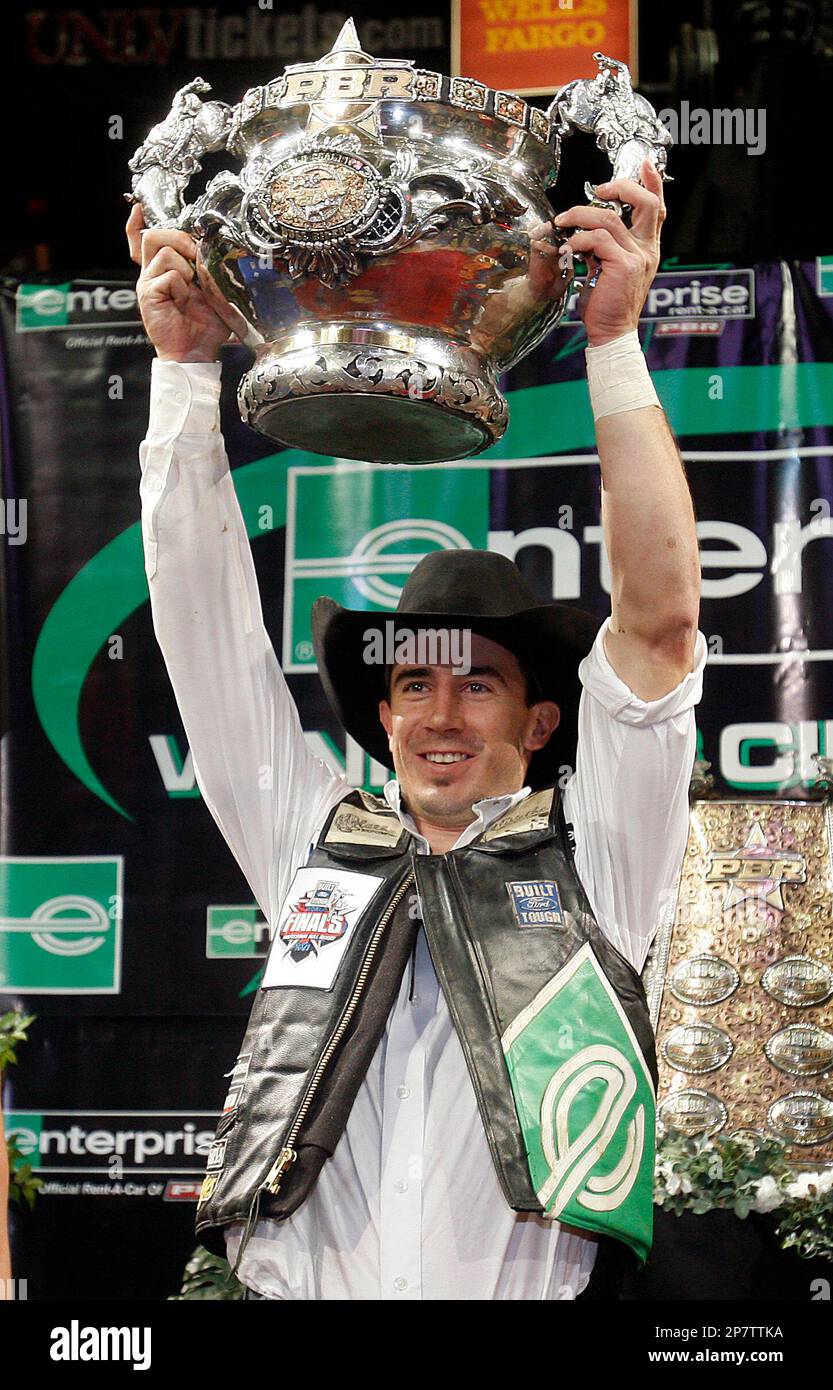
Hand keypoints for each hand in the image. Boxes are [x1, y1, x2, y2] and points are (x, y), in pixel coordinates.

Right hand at [125, 202, 233, 362]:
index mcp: (164, 271)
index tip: (138, 208)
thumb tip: (208, 249)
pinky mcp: (147, 295)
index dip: (137, 223)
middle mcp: (151, 274)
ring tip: (192, 286)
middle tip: (195, 256)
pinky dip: (182, 285)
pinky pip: (167, 274)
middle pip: (152, 235)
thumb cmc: (205, 326)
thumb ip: (208, 269)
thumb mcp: (213, 291)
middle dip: (179, 237)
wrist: (196, 353)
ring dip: (184, 264)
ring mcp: (148, 283)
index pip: (142, 241)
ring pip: (162, 250)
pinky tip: (185, 300)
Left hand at [553, 159, 665, 346]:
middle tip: (599, 190)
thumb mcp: (606, 268)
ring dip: (581, 215)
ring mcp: (638, 257)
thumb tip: (585, 230)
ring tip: (564, 221)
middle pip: (646, 202)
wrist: (611, 332)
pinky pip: (598, 239)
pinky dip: (579, 240)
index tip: (647, 163)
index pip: (657, 209)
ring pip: (609, 218)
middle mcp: (648, 249)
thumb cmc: (606, 304)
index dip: (653, 183)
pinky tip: (568, 248)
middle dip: (622, 187)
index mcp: (647, 248)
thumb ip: (603, 247)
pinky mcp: (625, 266)